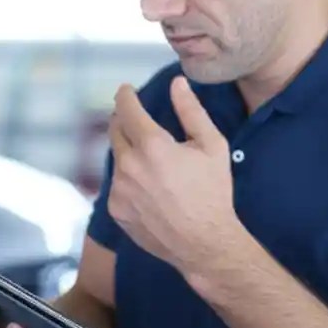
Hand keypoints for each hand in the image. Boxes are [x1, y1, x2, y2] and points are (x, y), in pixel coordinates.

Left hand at [107, 75, 239, 274]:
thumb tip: (177, 83)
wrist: (204, 244)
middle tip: (135, 119)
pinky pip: (117, 184)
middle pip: (115, 131)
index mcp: (152, 145)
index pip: (127, 109)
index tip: (125, 90)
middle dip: (123, 120)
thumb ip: (191, 111)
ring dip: (128, 152)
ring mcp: (118, 189)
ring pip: (117, 159)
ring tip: (151, 160)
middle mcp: (129, 165)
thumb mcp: (212, 147)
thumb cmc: (213, 193)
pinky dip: (128, 179)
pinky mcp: (115, 209)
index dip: (125, 96)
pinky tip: (150, 188)